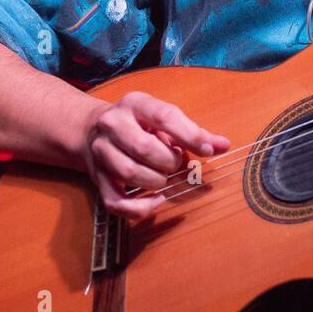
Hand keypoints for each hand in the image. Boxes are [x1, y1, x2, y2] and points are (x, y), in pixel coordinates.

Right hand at [82, 90, 230, 222]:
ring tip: (164, 176)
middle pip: (144, 148)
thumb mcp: (162, 119)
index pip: (164, 116)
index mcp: (135, 104)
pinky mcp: (95, 178)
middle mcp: (113, 125)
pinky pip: (116, 202)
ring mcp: (100, 152)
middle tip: (176, 163)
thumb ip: (193, 132)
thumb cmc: (137, 125)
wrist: (89, 130)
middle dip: (169, 161)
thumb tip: (223, 145)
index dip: (189, 136)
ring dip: (157, 182)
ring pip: (130, 174)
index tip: (208, 150)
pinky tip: (156, 200)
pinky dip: (140, 208)